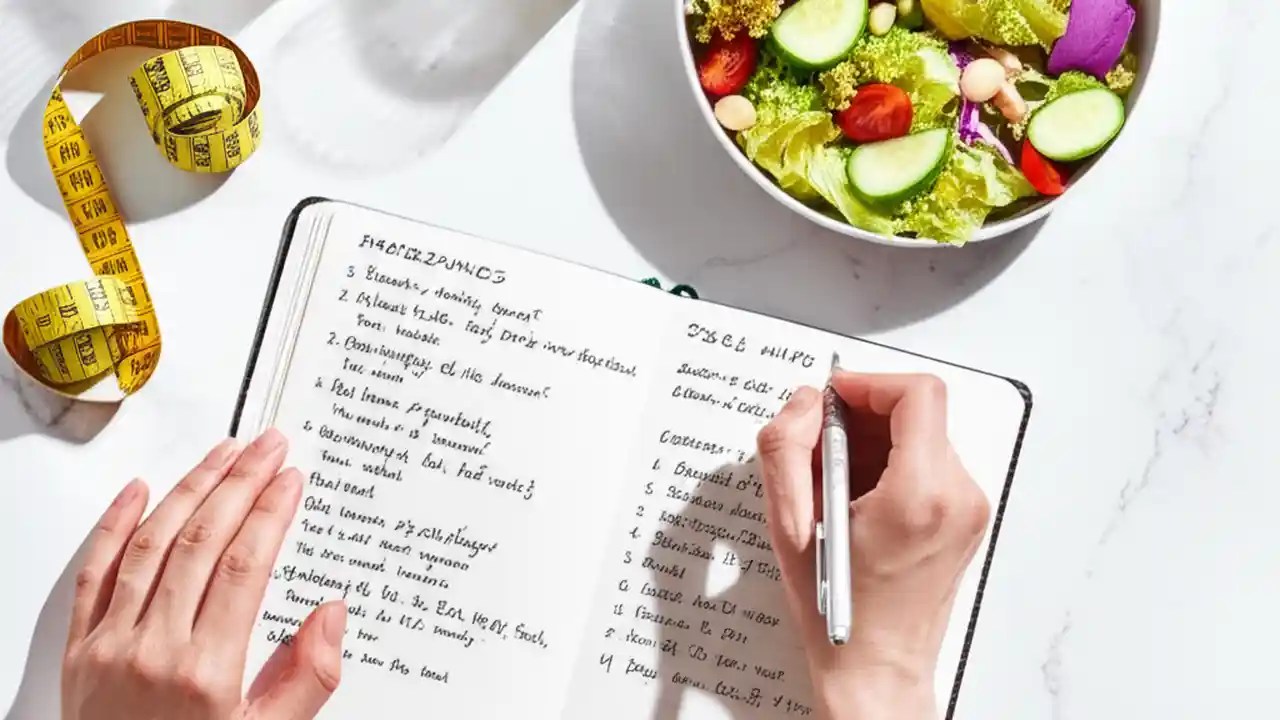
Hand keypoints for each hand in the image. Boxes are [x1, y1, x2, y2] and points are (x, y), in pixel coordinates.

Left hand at [61, 429, 345, 719]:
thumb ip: (307, 680)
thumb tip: (332, 614)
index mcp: (206, 673)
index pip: (245, 567)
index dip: (271, 514)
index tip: (292, 480)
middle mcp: (152, 650)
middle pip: (202, 542)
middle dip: (240, 483)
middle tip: (269, 446)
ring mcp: (110, 645)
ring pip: (151, 544)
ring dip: (190, 489)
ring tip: (223, 454)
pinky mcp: (80, 649)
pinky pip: (95, 572)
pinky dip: (116, 525)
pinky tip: (139, 490)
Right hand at [756, 373, 989, 719]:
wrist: (876, 669)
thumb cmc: (840, 613)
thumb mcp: (791, 525)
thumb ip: (787, 448)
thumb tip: (805, 405)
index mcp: (921, 495)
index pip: (916, 394)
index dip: (868, 384)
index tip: (836, 396)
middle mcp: (956, 498)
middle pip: (918, 412)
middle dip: (864, 416)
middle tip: (822, 446)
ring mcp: (967, 509)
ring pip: (923, 435)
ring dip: (875, 441)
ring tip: (837, 482)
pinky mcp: (964, 518)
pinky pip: (928, 463)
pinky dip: (890, 463)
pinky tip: (858, 497)